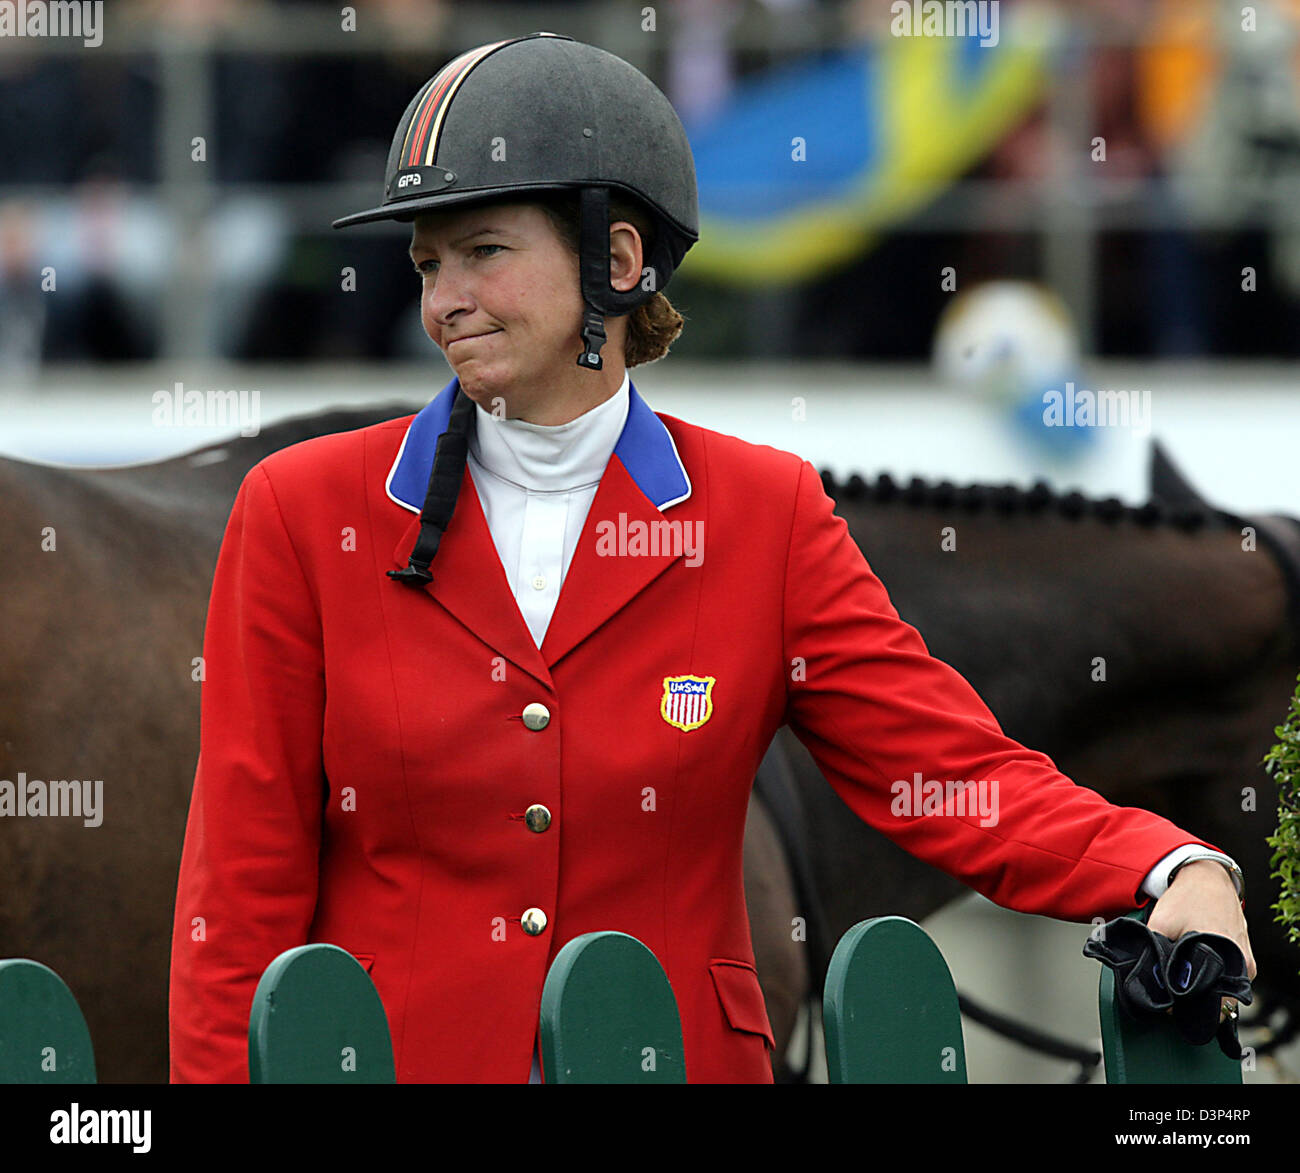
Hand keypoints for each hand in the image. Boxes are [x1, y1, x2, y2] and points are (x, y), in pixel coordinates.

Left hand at [1147, 860, 1255, 1019]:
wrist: (1206, 877)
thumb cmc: (1186, 898)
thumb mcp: (1161, 923)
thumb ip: (1156, 953)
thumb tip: (1150, 980)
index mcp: (1224, 957)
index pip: (1209, 1001)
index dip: (1186, 1006)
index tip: (1169, 1005)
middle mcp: (1241, 964)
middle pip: (1218, 999)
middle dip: (1195, 1000)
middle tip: (1174, 992)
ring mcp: (1246, 961)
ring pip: (1224, 989)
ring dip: (1205, 989)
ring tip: (1183, 977)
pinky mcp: (1245, 957)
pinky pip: (1229, 977)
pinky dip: (1214, 977)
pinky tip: (1197, 967)